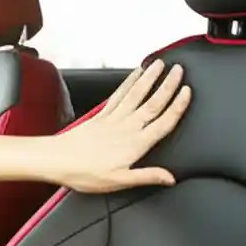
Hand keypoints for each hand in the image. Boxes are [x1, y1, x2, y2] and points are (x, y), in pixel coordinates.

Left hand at [44, 60, 191, 192]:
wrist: (57, 160)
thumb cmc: (86, 173)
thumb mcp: (119, 181)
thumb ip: (147, 176)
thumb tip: (170, 177)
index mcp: (136, 144)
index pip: (163, 122)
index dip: (178, 106)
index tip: (188, 91)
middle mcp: (127, 127)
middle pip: (153, 102)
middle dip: (168, 85)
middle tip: (180, 69)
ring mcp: (114, 118)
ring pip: (137, 93)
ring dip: (151, 78)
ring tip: (161, 64)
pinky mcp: (102, 114)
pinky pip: (120, 94)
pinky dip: (129, 82)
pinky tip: (136, 73)